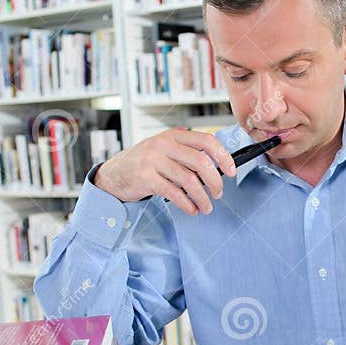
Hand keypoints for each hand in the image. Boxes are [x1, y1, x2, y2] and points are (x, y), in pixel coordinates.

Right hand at [93, 128, 236, 214]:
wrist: (114, 174)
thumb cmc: (145, 163)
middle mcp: (163, 145)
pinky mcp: (146, 178)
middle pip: (201, 162)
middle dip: (215, 181)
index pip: (206, 141)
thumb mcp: (165, 150)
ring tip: (206, 207)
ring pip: (190, 181)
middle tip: (218, 193)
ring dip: (202, 198)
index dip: (223, 156)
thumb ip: (187, 154)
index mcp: (173, 135)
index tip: (231, 171)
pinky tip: (191, 209)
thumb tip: (217, 168)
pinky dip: (187, 204)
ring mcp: (153, 160)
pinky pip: (174, 193)